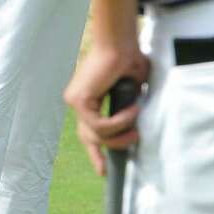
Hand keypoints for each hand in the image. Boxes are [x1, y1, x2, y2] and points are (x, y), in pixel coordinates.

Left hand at [63, 41, 149, 175]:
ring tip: (137, 118)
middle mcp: (78, 101)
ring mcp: (76, 101)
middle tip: (109, 168)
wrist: (120, 42)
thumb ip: (131, 106)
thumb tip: (138, 123)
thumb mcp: (133, 89)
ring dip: (121, 132)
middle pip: (88, 137)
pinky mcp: (79, 100)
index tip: (102, 170)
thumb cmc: (129, 59)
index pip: (88, 130)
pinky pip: (100, 125)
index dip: (95, 151)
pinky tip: (133, 110)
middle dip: (99, 154)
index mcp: (89, 99)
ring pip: (97, 134)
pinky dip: (119, 121)